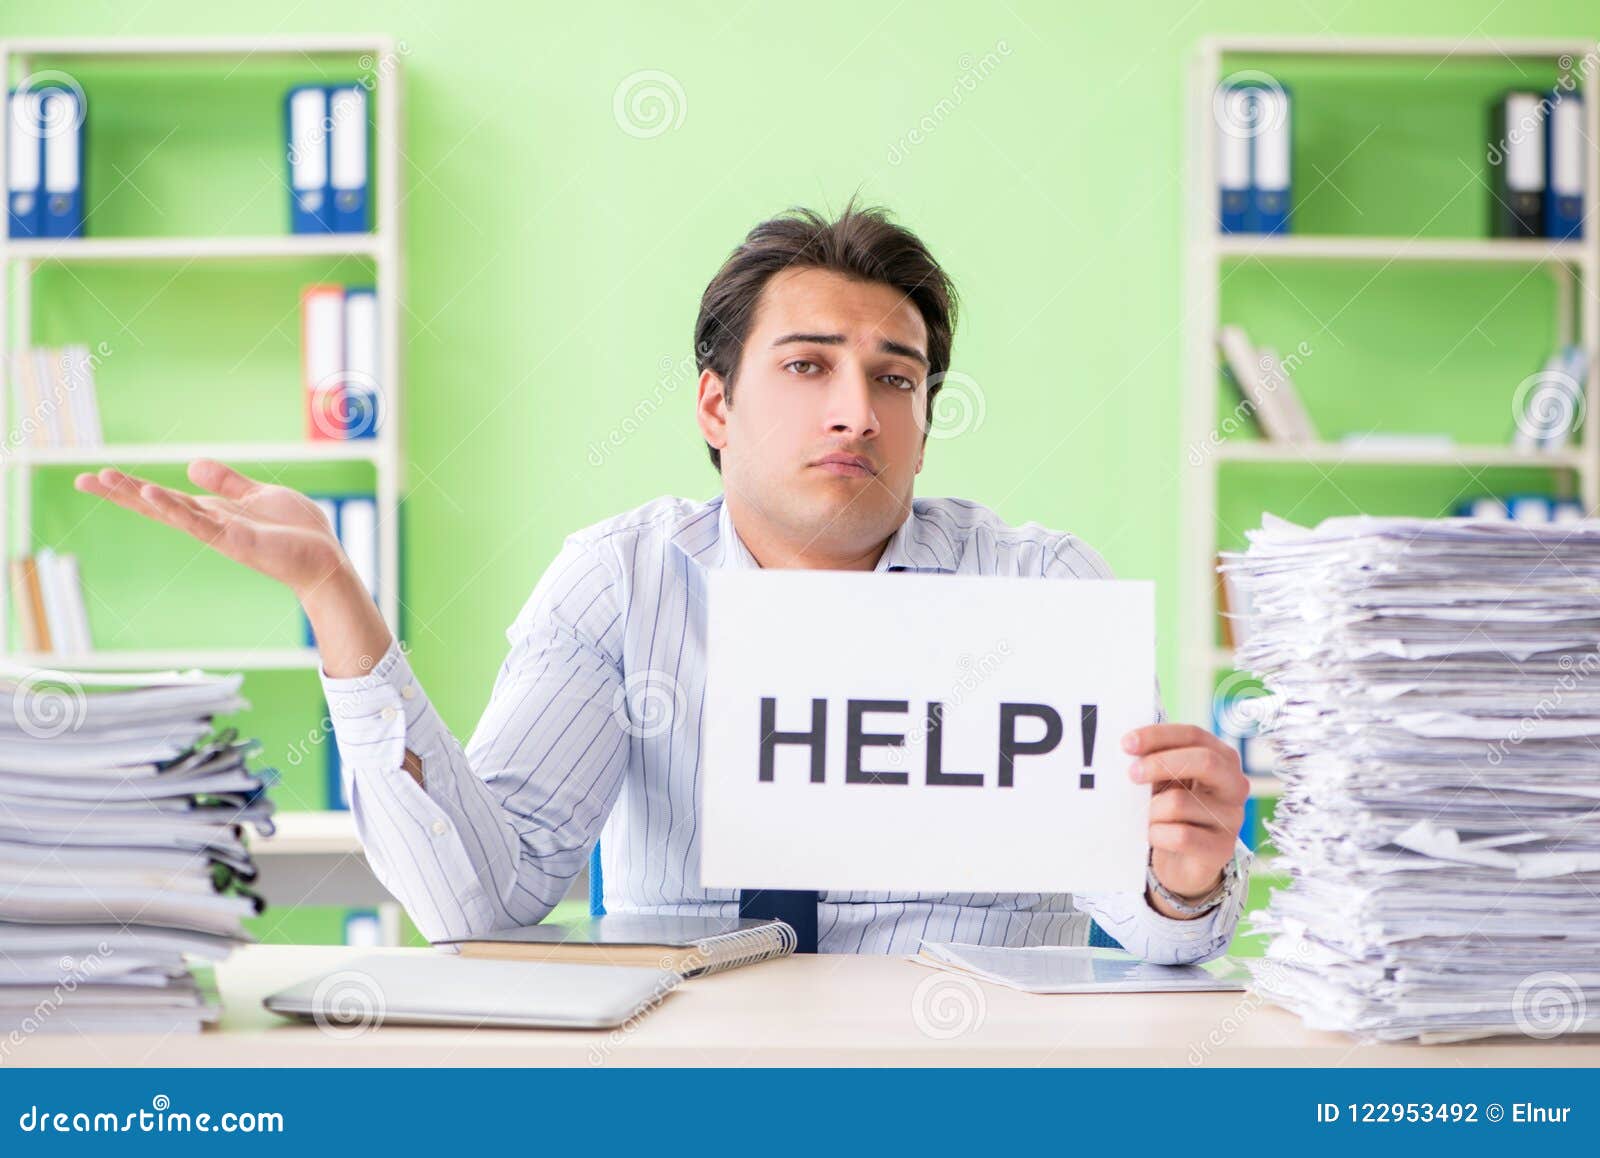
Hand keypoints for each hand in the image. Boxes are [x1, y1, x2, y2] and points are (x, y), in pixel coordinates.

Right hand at [73, 459, 346, 599]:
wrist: (325, 559)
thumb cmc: (296, 532)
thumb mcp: (260, 495)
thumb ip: (228, 482)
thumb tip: (192, 464)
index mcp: (214, 511)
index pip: (164, 496)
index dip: (131, 487)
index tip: (95, 475)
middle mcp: (210, 524)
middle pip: (157, 504)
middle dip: (122, 493)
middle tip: (84, 479)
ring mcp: (220, 533)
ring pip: (172, 511)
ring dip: (140, 495)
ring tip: (108, 479)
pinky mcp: (236, 540)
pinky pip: (200, 522)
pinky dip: (176, 509)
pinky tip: (152, 494)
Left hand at [1121, 723, 1246, 910]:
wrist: (1182, 865)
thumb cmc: (1172, 814)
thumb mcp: (1166, 782)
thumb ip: (1157, 763)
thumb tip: (1130, 746)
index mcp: (1222, 759)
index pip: (1194, 735)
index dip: (1159, 736)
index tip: (1127, 744)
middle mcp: (1234, 785)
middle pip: (1205, 761)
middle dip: (1161, 763)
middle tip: (1131, 774)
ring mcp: (1232, 818)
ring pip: (1181, 802)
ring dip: (1151, 810)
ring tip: (1147, 819)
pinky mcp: (1222, 848)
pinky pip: (1180, 836)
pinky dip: (1157, 835)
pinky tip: (1154, 836)